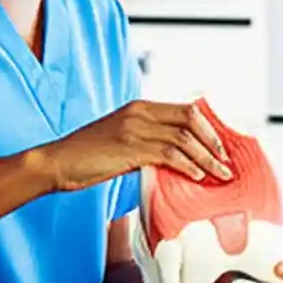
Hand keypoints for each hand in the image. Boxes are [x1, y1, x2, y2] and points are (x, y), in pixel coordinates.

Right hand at [36, 100, 233, 192]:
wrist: (56, 162)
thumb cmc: (86, 156)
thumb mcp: (120, 140)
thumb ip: (145, 142)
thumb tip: (174, 158)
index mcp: (138, 107)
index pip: (185, 109)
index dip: (208, 127)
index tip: (220, 146)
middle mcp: (138, 112)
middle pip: (190, 118)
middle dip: (213, 140)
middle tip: (225, 160)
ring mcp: (133, 128)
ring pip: (184, 137)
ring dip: (207, 157)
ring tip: (220, 173)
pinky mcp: (128, 147)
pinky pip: (168, 153)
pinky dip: (187, 164)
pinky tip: (196, 176)